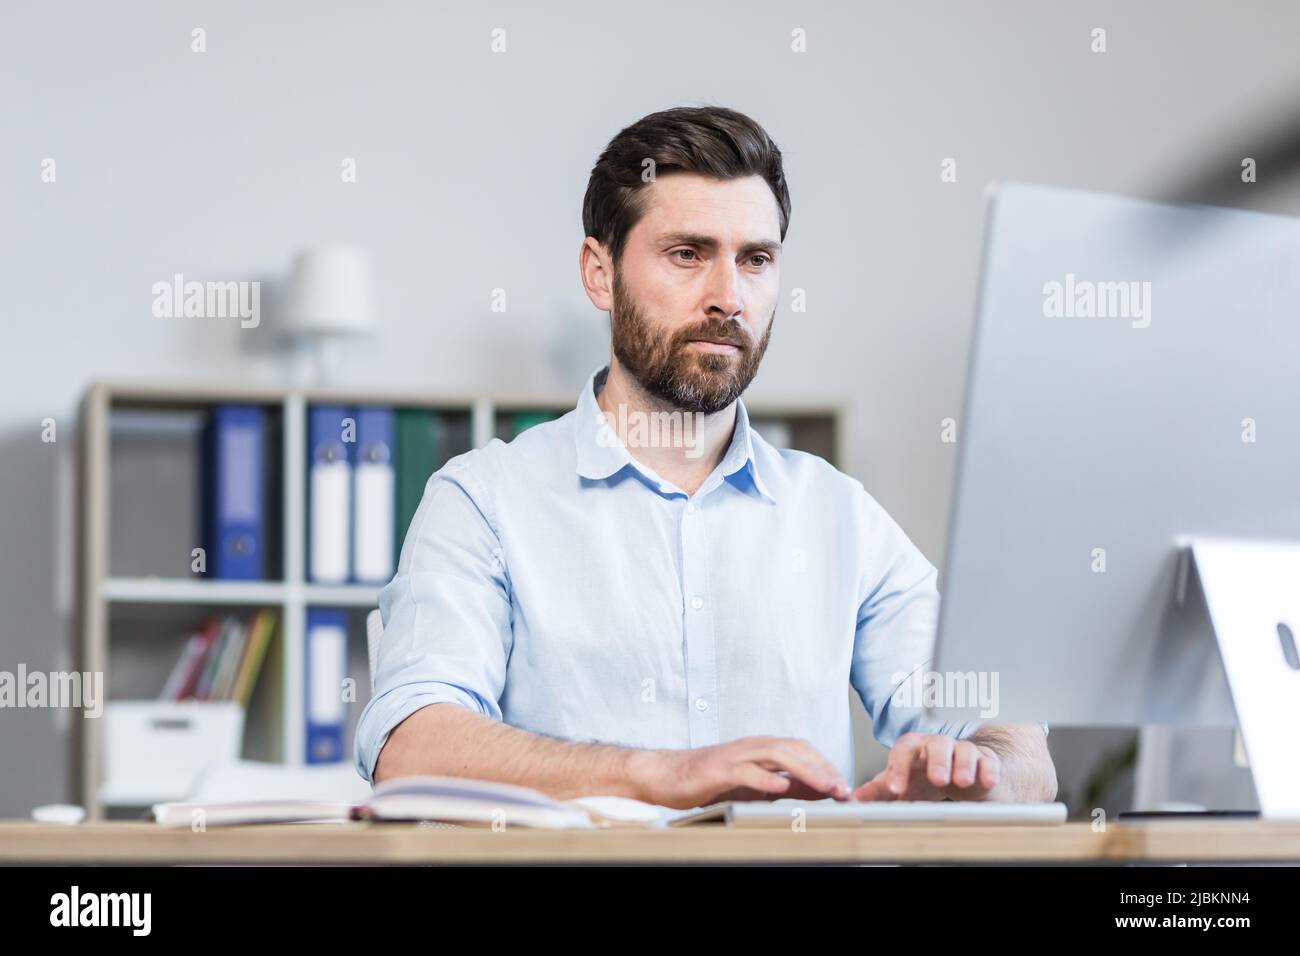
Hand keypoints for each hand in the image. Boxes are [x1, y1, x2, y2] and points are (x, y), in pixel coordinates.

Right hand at [633, 736, 851, 809]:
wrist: (667, 775)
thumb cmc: (709, 780)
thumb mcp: (753, 784)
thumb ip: (783, 785)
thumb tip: (817, 791)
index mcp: (760, 748)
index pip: (801, 750)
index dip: (825, 765)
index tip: (844, 785)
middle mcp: (751, 747)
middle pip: (795, 749)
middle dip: (823, 768)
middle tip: (843, 789)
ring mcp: (735, 756)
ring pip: (777, 756)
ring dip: (805, 771)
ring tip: (824, 787)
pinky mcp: (719, 770)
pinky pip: (746, 771)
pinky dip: (766, 779)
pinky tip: (780, 788)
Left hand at [852, 732, 1001, 801]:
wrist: (955, 775)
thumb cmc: (921, 777)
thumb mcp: (899, 783)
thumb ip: (878, 790)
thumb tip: (854, 798)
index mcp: (913, 748)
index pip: (902, 751)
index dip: (897, 769)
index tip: (894, 789)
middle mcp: (937, 745)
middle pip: (937, 745)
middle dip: (937, 762)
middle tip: (937, 780)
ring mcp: (962, 750)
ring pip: (964, 750)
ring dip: (963, 765)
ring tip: (961, 782)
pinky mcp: (984, 760)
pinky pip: (988, 761)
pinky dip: (988, 771)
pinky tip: (987, 782)